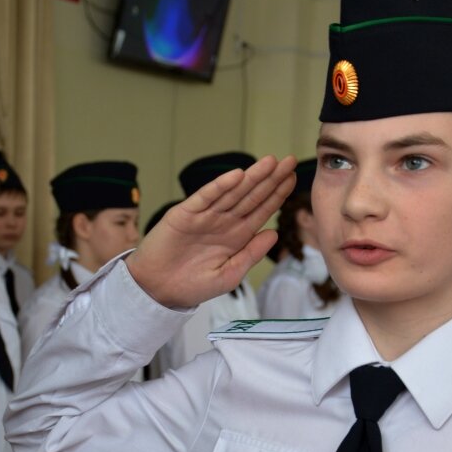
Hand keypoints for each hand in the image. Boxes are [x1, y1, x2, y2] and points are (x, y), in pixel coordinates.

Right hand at [127, 154, 295, 307]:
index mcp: (237, 236)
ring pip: (232, 192)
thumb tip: (274, 233)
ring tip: (270, 162)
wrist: (158, 290)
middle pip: (251, 196)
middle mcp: (223, 221)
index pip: (262, 210)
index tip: (293, 178)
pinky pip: (206, 197)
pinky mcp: (185, 214)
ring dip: (251, 177)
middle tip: (289, 161)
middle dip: (270, 179)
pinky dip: (220, 186)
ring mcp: (205, 215)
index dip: (278, 194)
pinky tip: (237, 175)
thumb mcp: (230, 275)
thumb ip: (251, 254)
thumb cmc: (193, 285)